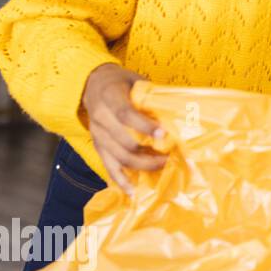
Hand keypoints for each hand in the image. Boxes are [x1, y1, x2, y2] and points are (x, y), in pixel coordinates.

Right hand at [81, 63, 167, 194]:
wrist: (91, 84)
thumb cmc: (120, 82)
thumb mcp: (135, 80)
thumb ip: (150, 94)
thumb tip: (179, 109)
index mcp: (110, 98)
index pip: (126, 114)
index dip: (144, 126)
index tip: (163, 134)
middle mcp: (100, 118)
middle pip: (123, 141)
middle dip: (148, 152)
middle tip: (170, 156)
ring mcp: (97, 134)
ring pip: (118, 156)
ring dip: (141, 165)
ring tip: (162, 166)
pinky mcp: (97, 145)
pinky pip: (107, 166)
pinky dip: (119, 180)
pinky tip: (132, 190)